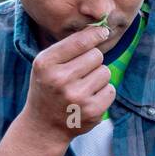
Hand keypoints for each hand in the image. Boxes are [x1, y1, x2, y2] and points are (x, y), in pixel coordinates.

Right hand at [22, 23, 115, 143]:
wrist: (43, 126)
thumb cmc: (48, 88)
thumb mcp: (46, 65)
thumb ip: (68, 47)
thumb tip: (100, 29)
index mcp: (45, 64)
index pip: (79, 42)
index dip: (95, 34)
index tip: (103, 31)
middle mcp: (59, 79)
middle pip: (96, 55)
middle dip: (93, 61)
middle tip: (80, 73)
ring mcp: (76, 97)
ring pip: (105, 72)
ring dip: (98, 77)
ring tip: (82, 87)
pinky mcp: (91, 111)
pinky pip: (111, 90)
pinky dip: (104, 93)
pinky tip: (89, 99)